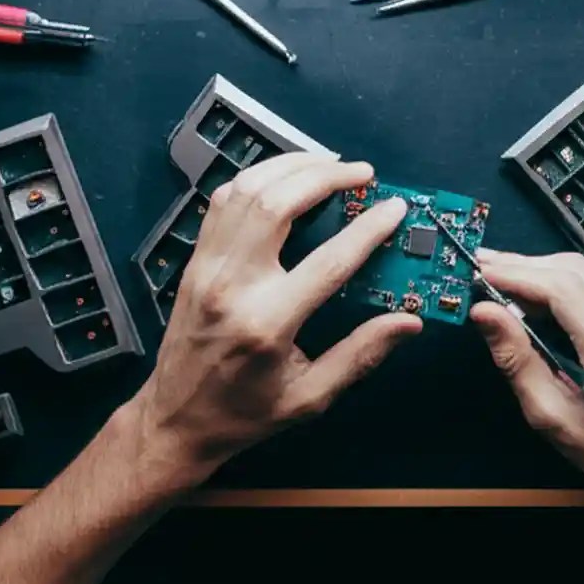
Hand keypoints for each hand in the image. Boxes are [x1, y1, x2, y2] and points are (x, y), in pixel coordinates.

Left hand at [132, 155, 421, 487]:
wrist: (175, 420)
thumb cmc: (244, 413)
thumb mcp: (310, 397)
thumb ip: (360, 355)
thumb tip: (408, 322)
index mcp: (268, 323)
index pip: (327, 261)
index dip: (367, 230)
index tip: (394, 209)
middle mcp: (233, 285)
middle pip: (278, 204)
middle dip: (326, 177)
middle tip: (362, 173)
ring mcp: (207, 268)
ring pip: (246, 191)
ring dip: (290, 167)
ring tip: (328, 163)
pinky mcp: (194, 262)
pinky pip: (223, 203)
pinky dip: (256, 180)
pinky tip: (284, 178)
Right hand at [470, 250, 583, 510]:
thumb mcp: (550, 416)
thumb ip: (516, 359)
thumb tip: (483, 312)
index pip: (563, 289)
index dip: (518, 273)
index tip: (480, 269)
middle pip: (575, 270)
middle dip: (524, 265)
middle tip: (482, 267)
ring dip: (541, 270)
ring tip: (500, 276)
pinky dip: (562, 283)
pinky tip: (534, 293)